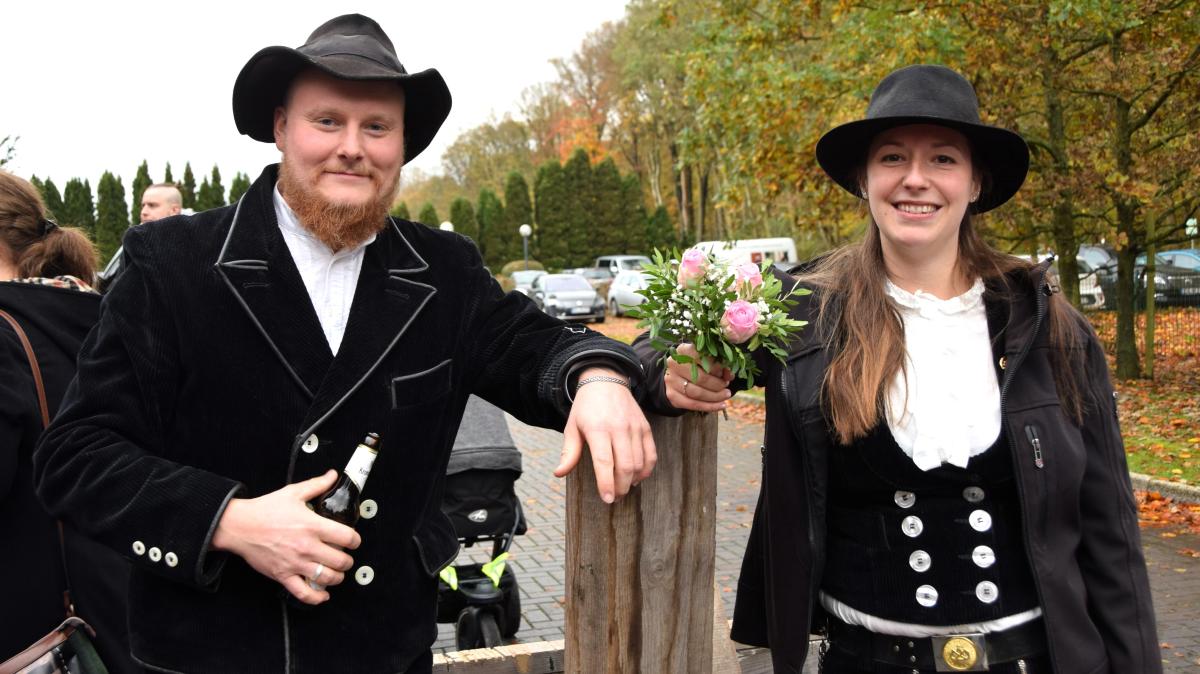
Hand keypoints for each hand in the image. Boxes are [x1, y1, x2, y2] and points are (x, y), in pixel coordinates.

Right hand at [211, 470, 360, 604]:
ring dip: (337, 577)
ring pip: (327, 578)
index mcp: (312, 525)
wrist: (239, 526)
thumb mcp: (293, 492)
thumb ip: (317, 485)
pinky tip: (323, 594)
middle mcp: (307, 546)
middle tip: (345, 557)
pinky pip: (304, 593)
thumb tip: (332, 475)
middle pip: (340, 560)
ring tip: (337, 572)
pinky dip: (317, 597)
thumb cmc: (265, 509)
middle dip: (347, 561)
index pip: (347, 537)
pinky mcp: (283, 575)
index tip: (354, 540)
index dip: (355, 540)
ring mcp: (295, 563)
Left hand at [554, 368, 656, 503]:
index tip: (607, 499)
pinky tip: (637, 477)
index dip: (606, 483)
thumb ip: (569, 452)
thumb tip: (559, 473)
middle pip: (625, 466)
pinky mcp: (645, 427)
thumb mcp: (572, 427)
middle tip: (614, 497)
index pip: (604, 462)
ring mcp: (634, 427)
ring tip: (623, 488)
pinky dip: (646, 470)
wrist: (605, 381)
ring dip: (632, 481)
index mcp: (597, 429)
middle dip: (620, 487)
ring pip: (639, 463)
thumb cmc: (586, 408)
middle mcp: (619, 428)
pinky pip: (651, 454)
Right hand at [664, 343, 733, 412]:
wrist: (675, 375)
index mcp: (683, 350)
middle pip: (700, 378)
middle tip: (726, 385)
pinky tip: (722, 405)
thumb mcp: (705, 359)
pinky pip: (693, 404)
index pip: (702, 359)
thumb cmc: (694, 364)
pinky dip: (710, 406)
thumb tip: (729, 374)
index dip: (717, 367)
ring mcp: (671, 381)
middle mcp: (674, 364)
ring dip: (715, 396)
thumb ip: (718, 364)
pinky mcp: (672, 396)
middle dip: (717, 384)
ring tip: (726, 395)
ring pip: (697, 393)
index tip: (726, 371)